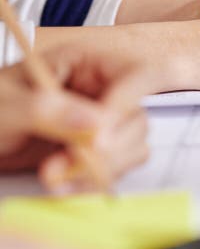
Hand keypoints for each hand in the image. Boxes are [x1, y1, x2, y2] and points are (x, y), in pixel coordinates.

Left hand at [0, 48, 152, 192]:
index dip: (125, 105)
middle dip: (109, 147)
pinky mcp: (100, 150)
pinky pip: (120, 167)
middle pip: (137, 117)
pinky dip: (94, 181)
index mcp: (86, 63)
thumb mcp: (4, 105)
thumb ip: (43, 109)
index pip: (132, 75)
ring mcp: (104, 122)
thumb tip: (92, 121)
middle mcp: (102, 91)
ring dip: (101, 168)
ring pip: (134, 145)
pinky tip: (63, 184)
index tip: (99, 139)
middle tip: (71, 162)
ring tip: (55, 176)